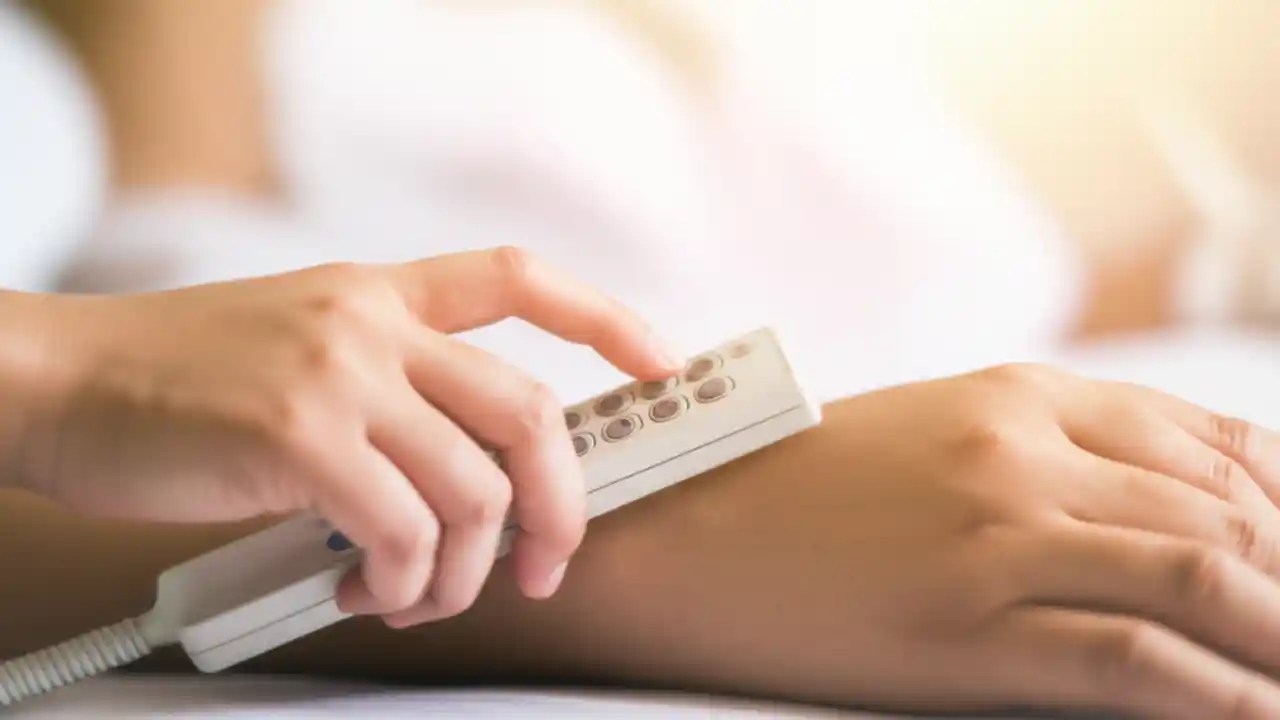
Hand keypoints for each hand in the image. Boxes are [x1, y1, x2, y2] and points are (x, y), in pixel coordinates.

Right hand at [11, 247, 683, 624]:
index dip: (604, 317)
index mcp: (377, 291)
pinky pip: (406, 531)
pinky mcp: (299, 436)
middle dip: (562, 505)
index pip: (517, 276)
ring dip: (463, 572)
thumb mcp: (297, 347)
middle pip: (528, 412)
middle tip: (549, 564)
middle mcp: (370, 321)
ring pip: (473, 490)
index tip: (659, 360)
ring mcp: (338, 373)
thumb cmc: (175, 381)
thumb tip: (466, 488)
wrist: (61, 381)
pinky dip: (406, 582)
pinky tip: (370, 589)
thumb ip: (386, 393)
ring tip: (416, 594)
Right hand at [617, 364, 1279, 718]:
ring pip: (1206, 577)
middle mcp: (1022, 454)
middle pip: (1228, 513)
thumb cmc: (795, 485)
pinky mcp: (966, 625)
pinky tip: (1255, 713)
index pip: (1213, 442)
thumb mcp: (927, 434)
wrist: (679, 531)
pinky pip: (1134, 660)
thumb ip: (1041, 451)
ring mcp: (996, 536)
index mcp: (1017, 396)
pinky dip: (1222, 694)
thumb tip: (1158, 502)